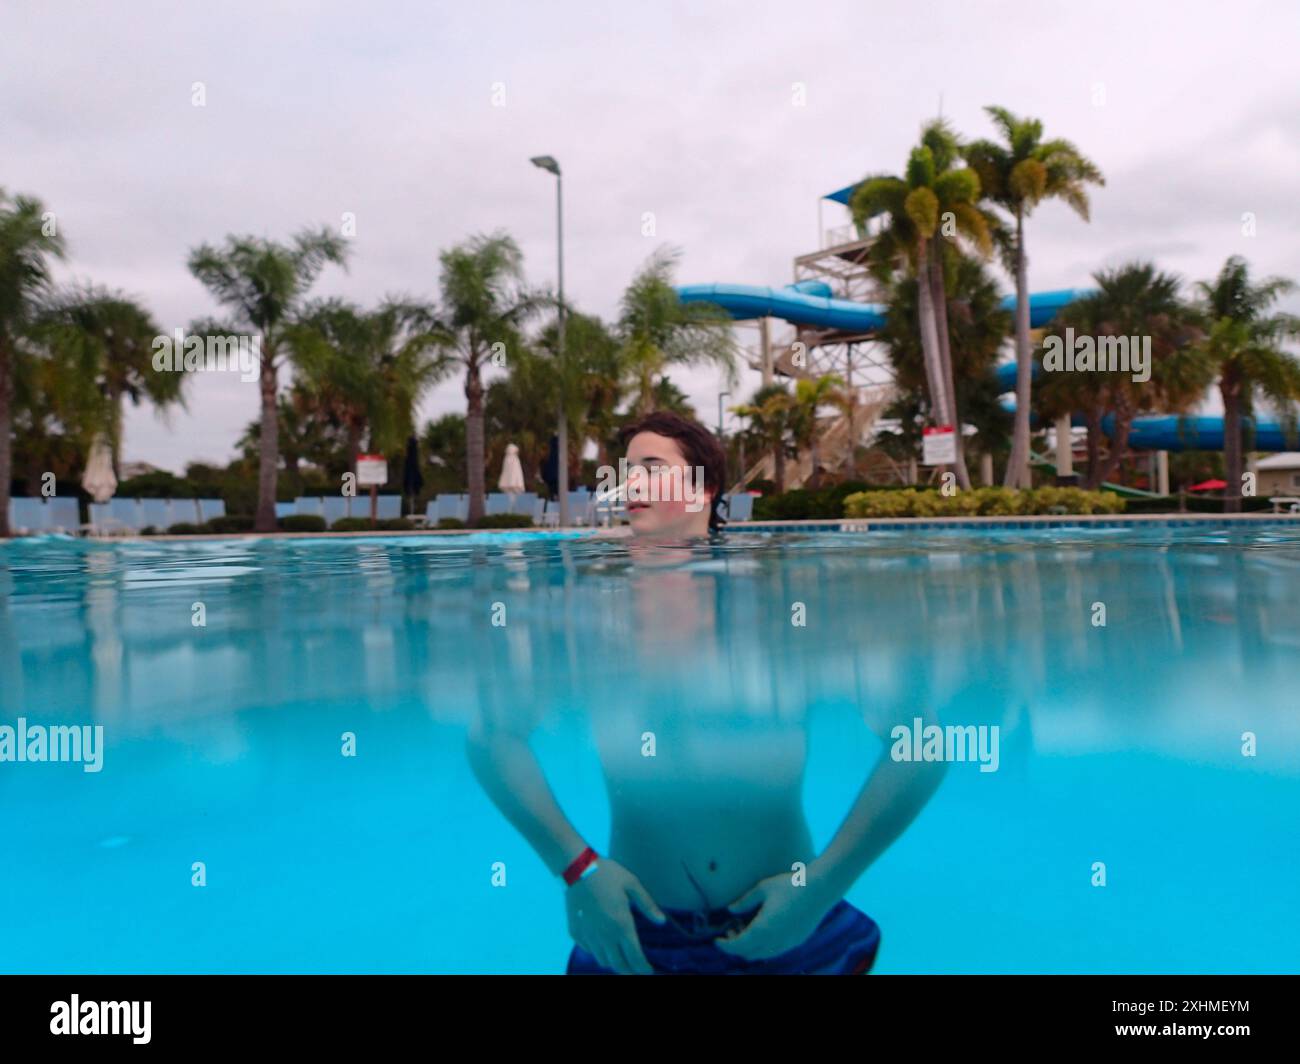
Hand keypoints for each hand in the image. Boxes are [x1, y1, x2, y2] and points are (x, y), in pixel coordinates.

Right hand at [565, 858, 666, 974]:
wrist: (576, 868)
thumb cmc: (607, 874)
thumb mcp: (632, 884)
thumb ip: (648, 905)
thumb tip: (662, 922)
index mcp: (622, 925)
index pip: (634, 957)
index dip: (643, 968)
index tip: (648, 972)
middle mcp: (605, 935)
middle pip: (619, 965)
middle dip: (630, 971)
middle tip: (636, 970)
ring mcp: (588, 935)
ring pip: (603, 960)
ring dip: (613, 962)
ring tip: (621, 957)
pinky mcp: (575, 932)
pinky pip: (589, 950)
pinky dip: (597, 951)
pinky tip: (602, 943)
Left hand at [713, 874, 836, 960]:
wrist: (820, 889)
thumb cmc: (790, 885)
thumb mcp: (763, 888)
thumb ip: (744, 901)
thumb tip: (730, 910)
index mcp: (763, 929)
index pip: (738, 946)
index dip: (725, 946)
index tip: (716, 940)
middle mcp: (774, 941)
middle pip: (748, 954)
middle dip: (736, 946)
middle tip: (731, 930)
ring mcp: (787, 944)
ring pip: (762, 955)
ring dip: (751, 947)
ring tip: (746, 929)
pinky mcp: (796, 942)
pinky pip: (774, 951)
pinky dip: (764, 947)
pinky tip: (763, 931)